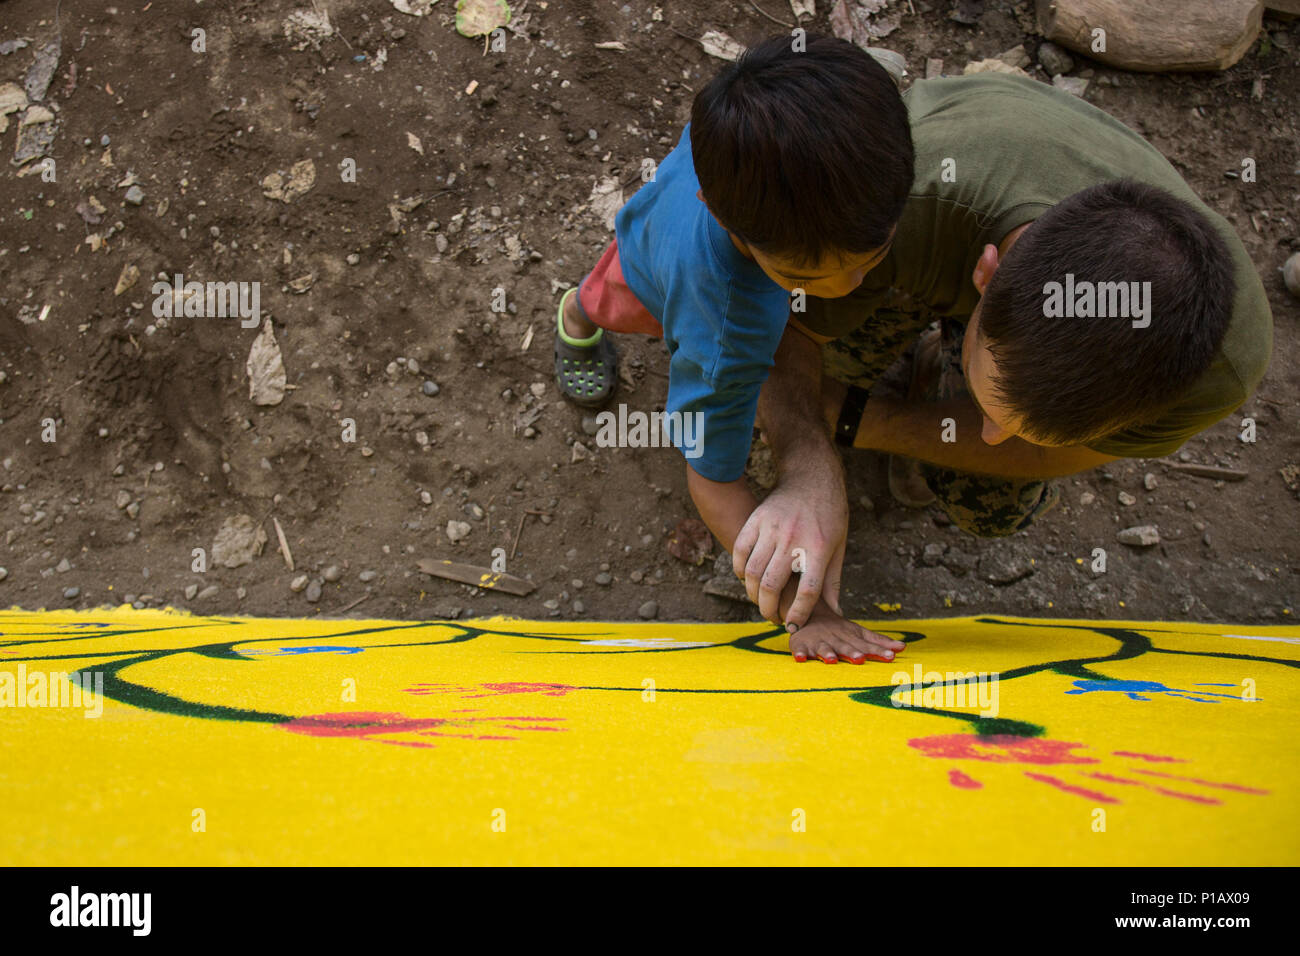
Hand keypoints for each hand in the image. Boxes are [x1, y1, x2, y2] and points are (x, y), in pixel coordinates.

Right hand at [731, 467, 847, 627]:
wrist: (813, 477)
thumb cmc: (830, 515)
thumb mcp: (839, 546)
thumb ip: (832, 581)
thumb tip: (834, 612)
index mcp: (820, 548)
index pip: (807, 592)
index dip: (798, 614)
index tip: (792, 625)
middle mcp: (795, 539)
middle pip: (772, 585)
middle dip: (768, 609)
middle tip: (772, 617)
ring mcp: (773, 528)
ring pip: (752, 572)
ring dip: (752, 594)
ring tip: (760, 600)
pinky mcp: (757, 519)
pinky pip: (740, 551)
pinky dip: (739, 570)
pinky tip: (747, 577)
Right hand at [788, 603, 905, 663]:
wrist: (808, 612)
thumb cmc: (838, 629)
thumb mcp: (859, 633)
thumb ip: (879, 641)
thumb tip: (903, 647)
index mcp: (851, 635)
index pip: (867, 644)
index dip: (878, 650)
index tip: (891, 656)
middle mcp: (836, 638)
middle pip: (845, 645)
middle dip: (852, 652)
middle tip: (860, 659)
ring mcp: (818, 641)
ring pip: (823, 647)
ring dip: (826, 653)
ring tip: (831, 660)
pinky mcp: (801, 644)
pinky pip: (799, 649)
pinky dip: (800, 653)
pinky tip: (801, 658)